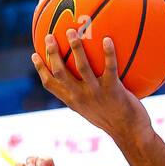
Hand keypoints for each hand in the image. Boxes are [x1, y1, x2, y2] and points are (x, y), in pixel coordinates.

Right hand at [32, 29, 153, 145]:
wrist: (130, 133)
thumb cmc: (113, 119)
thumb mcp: (92, 109)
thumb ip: (83, 95)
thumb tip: (81, 78)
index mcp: (73, 101)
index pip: (50, 84)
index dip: (41, 69)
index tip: (34, 55)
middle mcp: (80, 96)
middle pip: (60, 72)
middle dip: (53, 53)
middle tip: (50, 36)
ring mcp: (96, 93)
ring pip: (82, 67)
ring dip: (76, 48)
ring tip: (72, 32)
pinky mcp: (113, 90)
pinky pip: (110, 68)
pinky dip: (108, 53)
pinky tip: (107, 39)